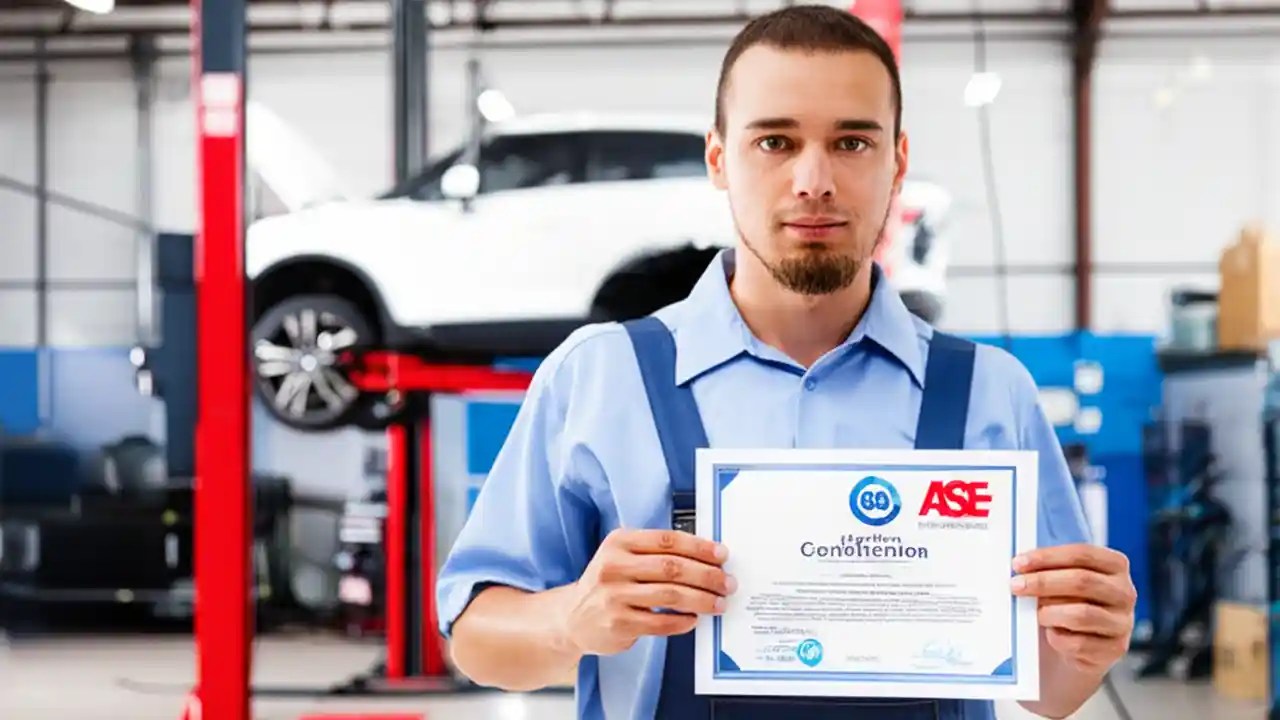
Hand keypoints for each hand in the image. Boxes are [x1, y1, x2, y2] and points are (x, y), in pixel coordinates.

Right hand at [559, 528, 735, 656]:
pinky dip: (683, 621)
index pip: (667, 540)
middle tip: (727, 582)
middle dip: (707, 575)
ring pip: (671, 595)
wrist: (572, 617)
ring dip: (701, 600)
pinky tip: (694, 619)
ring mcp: (615, 596)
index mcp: (618, 543)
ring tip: (718, 603)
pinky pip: (661, 622)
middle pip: (672, 567)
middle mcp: (614, 567)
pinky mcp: (619, 624)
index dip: (699, 547)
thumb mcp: (621, 557)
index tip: (721, 554)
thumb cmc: (607, 584)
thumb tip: (705, 558)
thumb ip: (655, 553)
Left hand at [1011, 543, 1136, 674]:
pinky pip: (1079, 643)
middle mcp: (1124, 592)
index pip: (1082, 554)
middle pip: (1082, 581)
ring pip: (1081, 614)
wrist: (1080, 646)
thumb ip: (1049, 570)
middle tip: (1017, 586)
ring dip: (1049, 612)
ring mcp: (1123, 622)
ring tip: (1034, 613)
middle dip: (1043, 582)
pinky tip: (1051, 634)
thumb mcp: (1063, 582)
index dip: (1047, 557)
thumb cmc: (1069, 605)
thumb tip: (1020, 568)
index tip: (1019, 563)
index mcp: (1115, 566)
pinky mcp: (1115, 648)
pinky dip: (1057, 638)